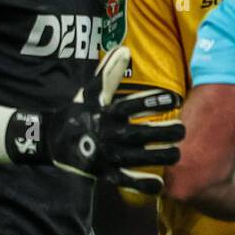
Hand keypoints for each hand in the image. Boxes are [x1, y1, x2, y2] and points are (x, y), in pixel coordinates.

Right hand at [13, 46, 184, 194]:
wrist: (51, 140)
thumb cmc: (79, 112)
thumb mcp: (92, 92)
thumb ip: (110, 73)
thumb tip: (124, 49)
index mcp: (108, 112)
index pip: (134, 105)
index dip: (155, 101)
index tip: (176, 99)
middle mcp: (108, 133)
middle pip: (140, 134)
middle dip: (164, 133)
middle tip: (182, 130)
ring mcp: (106, 154)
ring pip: (137, 157)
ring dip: (159, 156)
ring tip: (177, 153)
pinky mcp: (103, 172)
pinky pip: (124, 180)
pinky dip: (140, 184)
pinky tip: (159, 185)